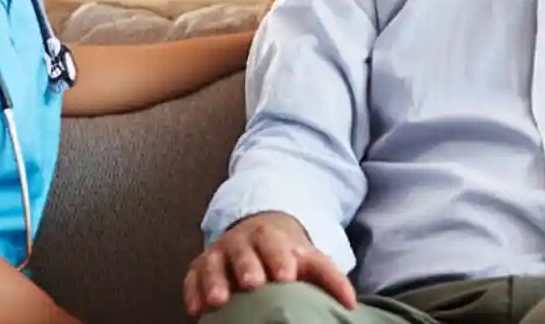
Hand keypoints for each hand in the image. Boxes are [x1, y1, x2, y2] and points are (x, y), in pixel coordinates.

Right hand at [183, 212, 355, 317]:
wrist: (257, 234)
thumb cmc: (287, 254)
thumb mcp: (309, 259)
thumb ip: (329, 277)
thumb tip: (351, 304)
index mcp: (270, 237)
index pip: (274, 242)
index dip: (279, 257)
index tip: (286, 276)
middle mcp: (242, 241)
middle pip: (242, 250)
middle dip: (247, 265)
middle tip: (254, 283)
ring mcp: (219, 253)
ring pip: (213, 262)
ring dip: (215, 280)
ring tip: (220, 301)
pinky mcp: (200, 266)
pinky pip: (192, 276)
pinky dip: (192, 291)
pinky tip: (195, 310)